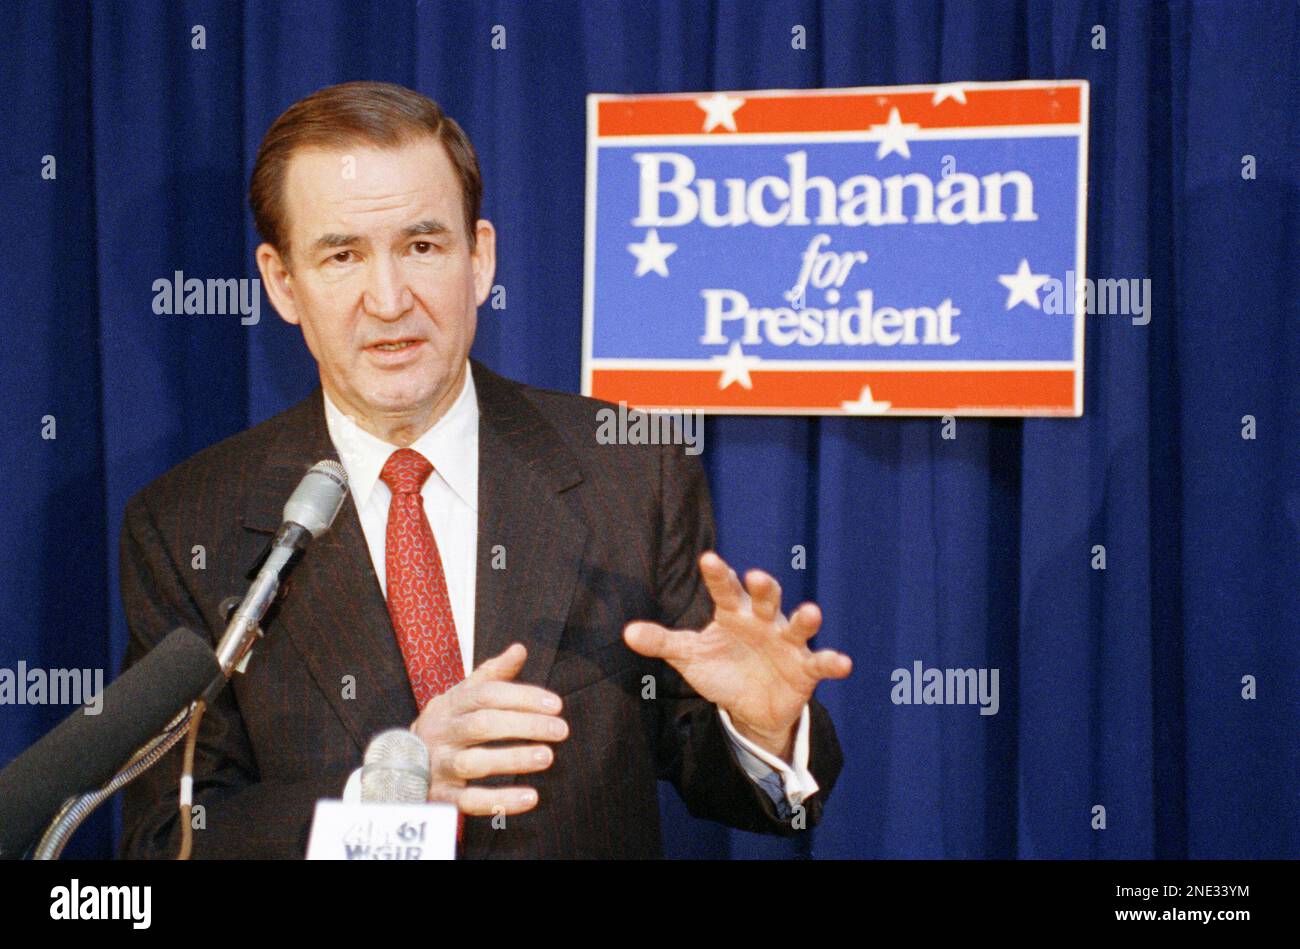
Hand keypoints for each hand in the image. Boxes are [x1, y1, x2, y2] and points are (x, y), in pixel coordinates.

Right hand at [409, 643, 567, 815]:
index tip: (556, 704)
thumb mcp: (461, 695)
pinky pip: (470, 801)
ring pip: (474, 763)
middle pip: (483, 725)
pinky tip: (530, 797)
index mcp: (451, 704)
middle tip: (561, 729)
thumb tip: (519, 649)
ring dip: (512, 759)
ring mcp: (440, 765)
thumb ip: (492, 674)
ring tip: (547, 757)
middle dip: (524, 725)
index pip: (487, 695)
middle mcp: (443, 733)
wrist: (398, 764)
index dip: (522, 697)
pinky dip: (500, 801)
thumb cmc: (446, 725)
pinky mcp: (442, 797)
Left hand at [623, 551, 851, 758]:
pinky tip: (843, 662)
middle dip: (764, 587)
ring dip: (805, 619)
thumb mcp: (690, 656)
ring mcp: (787, 643)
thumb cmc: (721, 669)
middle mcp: (764, 621)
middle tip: (757, 576)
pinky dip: (832, 662)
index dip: (717, 575)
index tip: (708, 558)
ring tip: (811, 612)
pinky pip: (820, 662)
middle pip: (765, 599)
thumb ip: (662, 642)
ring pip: (797, 626)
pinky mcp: (805, 669)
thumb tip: (626, 632)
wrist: (750, 706)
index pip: (724, 590)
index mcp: (734, 614)